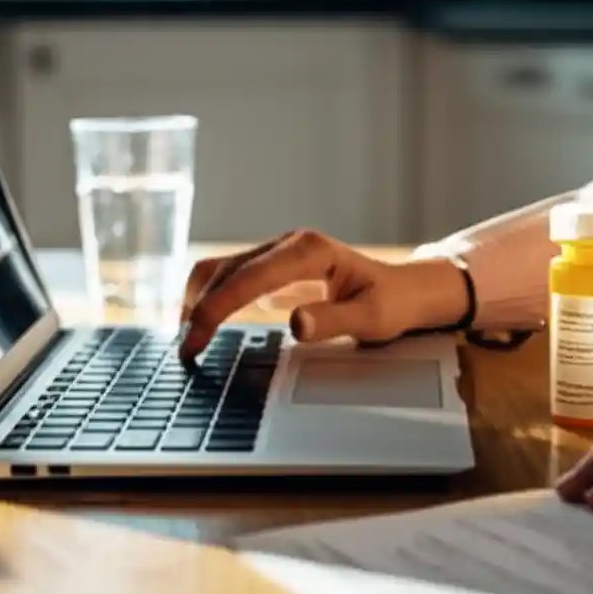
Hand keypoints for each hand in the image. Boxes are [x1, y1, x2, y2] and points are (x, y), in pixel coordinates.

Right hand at [177, 230, 468, 362]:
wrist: (406, 289)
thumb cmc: (392, 303)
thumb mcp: (373, 318)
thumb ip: (334, 320)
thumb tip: (295, 324)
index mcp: (309, 251)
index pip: (249, 277)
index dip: (217, 306)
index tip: (197, 336)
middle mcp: (289, 244)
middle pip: (227, 268)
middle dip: (201, 307)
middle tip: (187, 349)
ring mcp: (280, 252)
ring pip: (223, 267)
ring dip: (200, 298)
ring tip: (188, 338)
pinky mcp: (275, 265)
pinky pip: (233, 274)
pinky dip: (211, 295)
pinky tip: (202, 322)